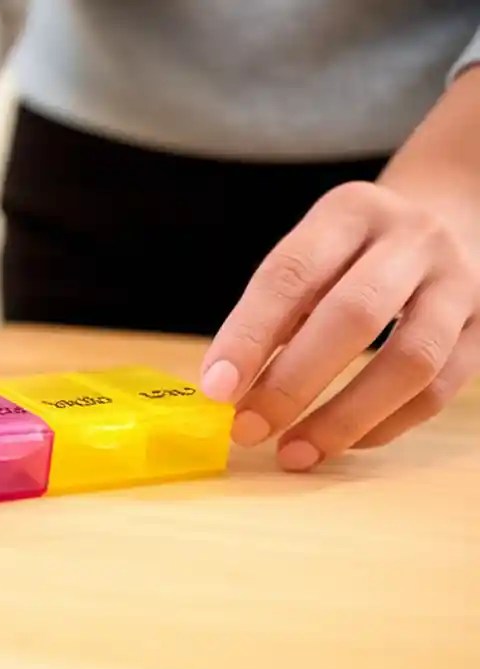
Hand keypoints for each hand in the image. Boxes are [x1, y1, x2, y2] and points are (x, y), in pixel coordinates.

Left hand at [201, 181, 479, 470]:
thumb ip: (273, 315)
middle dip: (293, 382)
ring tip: (293, 453)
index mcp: (350, 212)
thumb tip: (229, 391)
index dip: (250, 334)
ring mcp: (459, 282)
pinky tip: (341, 444)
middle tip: (248, 429)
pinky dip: (386, 425)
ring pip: (410, 360)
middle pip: (353, 315)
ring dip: (344, 417)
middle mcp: (412, 239)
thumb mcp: (311, 258)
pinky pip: (439, 390)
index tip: (216, 388)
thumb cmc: (353, 253)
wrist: (450, 218)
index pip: (292, 273)